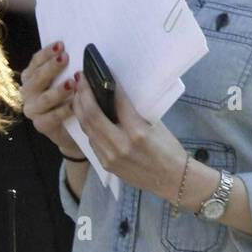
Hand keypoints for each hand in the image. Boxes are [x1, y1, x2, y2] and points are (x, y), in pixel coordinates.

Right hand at [20, 41, 80, 155]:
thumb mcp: (64, 80)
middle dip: (52, 67)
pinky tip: (73, 105)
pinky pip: (51, 117)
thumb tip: (81, 52)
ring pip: (44, 98)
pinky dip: (62, 111)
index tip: (61, 45)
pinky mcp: (41, 125)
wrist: (69, 129)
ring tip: (72, 83)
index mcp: (31, 77)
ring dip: (58, 90)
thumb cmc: (67, 98)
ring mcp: (32, 110)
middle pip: (37, 78)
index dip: (47, 53)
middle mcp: (28, 92)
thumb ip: (66, 68)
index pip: (36, 62)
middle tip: (65, 58)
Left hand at [71, 72, 186, 198]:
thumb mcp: (156, 126)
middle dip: (84, 94)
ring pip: (87, 128)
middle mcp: (121, 145)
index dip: (107, 84)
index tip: (101, 71)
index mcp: (138, 132)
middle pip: (92, 114)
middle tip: (81, 78)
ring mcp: (111, 157)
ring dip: (80, 108)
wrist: (173, 180)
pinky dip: (87, 125)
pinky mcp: (106, 164)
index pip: (117, 102)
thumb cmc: (169, 150)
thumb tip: (115, 95)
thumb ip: (134, 113)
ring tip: (78, 93)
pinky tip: (85, 114)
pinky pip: (92, 141)